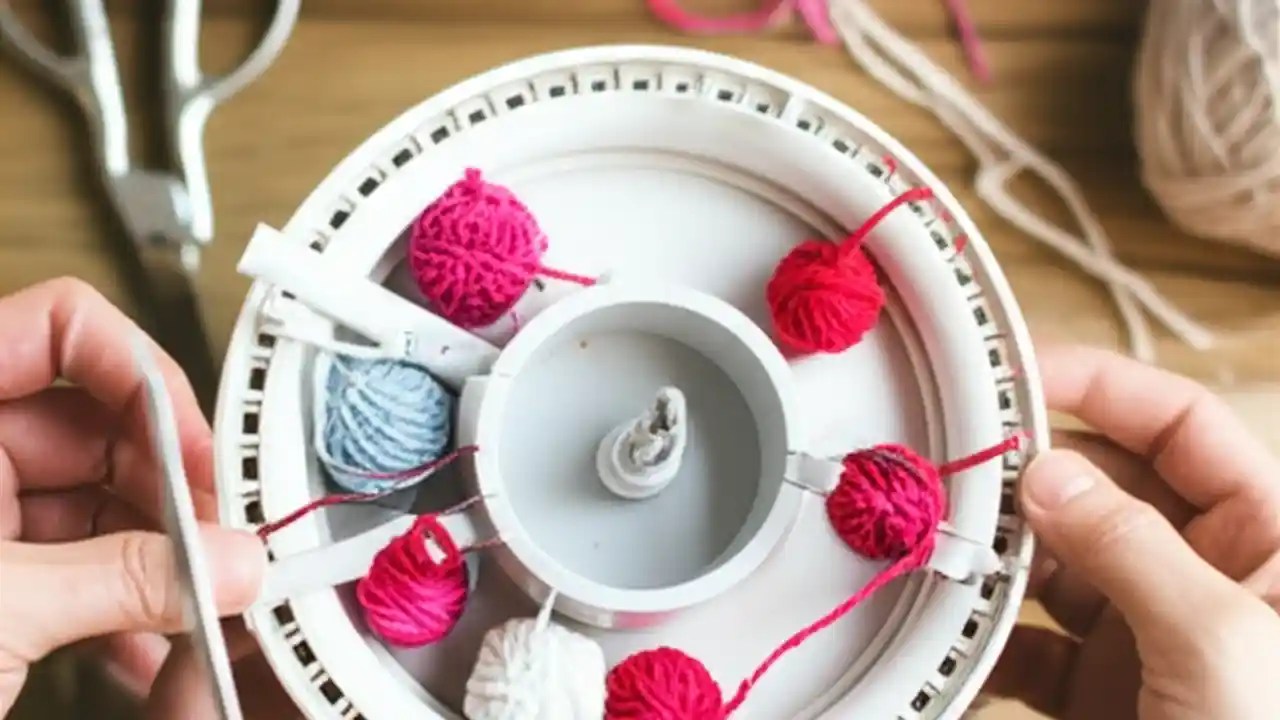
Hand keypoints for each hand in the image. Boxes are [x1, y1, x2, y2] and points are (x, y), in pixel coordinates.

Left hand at [0, 279, 289, 717]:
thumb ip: (125, 579)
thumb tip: (233, 561)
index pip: (59, 327)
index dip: (142, 376)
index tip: (199, 449)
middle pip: (101, 426)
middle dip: (173, 493)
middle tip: (223, 543)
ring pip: (99, 504)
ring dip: (158, 560)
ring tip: (196, 603)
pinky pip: (76, 563)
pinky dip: (121, 604)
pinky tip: (146, 647)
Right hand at [986, 346, 1279, 718]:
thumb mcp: (1219, 646)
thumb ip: (1130, 548)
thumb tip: (1045, 473)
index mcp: (1266, 542)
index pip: (1179, 426)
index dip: (1101, 385)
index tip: (1015, 373)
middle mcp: (1204, 577)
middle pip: (1101, 489)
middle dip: (1030, 481)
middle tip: (958, 476)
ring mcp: (1148, 636)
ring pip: (1057, 564)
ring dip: (1001, 559)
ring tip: (949, 556)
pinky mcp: (1104, 693)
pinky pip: (1034, 643)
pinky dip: (992, 639)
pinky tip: (961, 639)